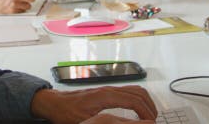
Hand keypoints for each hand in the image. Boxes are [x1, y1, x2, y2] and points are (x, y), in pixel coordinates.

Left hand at [30, 86, 156, 123]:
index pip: (134, 101)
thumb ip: (105, 123)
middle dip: (150, 106)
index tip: (151, 123)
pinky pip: (128, 91)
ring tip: (149, 116)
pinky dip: (138, 99)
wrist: (54, 103)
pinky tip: (138, 110)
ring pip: (135, 90)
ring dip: (146, 101)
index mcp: (105, 96)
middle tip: (154, 121)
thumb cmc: (67, 113)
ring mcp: (108, 88)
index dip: (146, 113)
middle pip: (139, 92)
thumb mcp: (85, 122)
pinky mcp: (106, 91)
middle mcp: (109, 89)